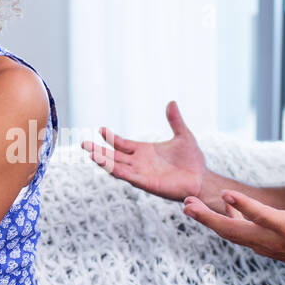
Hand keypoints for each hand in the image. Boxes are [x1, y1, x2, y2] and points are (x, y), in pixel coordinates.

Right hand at [81, 100, 207, 200]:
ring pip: (116, 166)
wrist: (201, 179)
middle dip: (98, 150)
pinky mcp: (145, 182)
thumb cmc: (192, 160)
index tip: (100, 129)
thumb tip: (172, 102)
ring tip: (89, 153)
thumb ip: (175, 120)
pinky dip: (115, 169)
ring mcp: (141, 173)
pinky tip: (105, 163)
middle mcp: (139, 162)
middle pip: (113, 156)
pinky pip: (127, 175)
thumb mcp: (183, 135)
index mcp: (144, 151)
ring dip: (102, 160)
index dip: (111, 138)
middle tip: (83, 144)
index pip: (122, 144)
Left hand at [182, 161, 284, 269]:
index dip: (244, 206)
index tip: (226, 193)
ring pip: (230, 233)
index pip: (262, 217)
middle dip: (208, 219)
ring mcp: (263, 246)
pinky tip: (221, 204)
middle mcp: (271, 240)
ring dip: (209, 219)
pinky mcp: (260, 245)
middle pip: (234, 231)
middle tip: (187, 205)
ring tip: (189, 205)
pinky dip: (225, 219)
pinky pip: (237, 233)